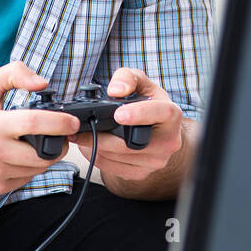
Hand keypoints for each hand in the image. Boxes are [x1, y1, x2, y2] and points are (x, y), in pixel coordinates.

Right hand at [0, 60, 78, 196]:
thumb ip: (15, 74)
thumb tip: (42, 82)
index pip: (36, 123)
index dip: (61, 123)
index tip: (72, 122)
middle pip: (43, 153)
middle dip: (57, 145)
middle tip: (57, 136)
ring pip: (36, 170)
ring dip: (43, 158)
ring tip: (34, 145)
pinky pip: (23, 181)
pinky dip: (27, 170)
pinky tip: (18, 158)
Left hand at [69, 67, 184, 182]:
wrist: (157, 131)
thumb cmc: (148, 103)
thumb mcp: (141, 83)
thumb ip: (128, 78)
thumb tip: (116, 90)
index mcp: (171, 115)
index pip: (161, 114)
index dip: (139, 114)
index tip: (118, 114)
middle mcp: (168, 141)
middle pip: (130, 143)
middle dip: (102, 134)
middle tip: (79, 127)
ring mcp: (156, 161)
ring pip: (118, 157)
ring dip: (94, 146)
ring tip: (81, 135)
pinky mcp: (142, 173)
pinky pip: (114, 169)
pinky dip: (97, 158)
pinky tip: (90, 146)